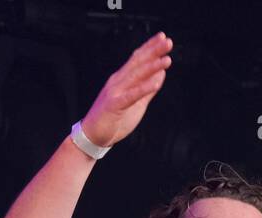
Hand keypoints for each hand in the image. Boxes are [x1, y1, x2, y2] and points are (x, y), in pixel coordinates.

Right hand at [82, 32, 172, 147]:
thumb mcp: (136, 103)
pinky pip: (132, 95)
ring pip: (136, 76)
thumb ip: (148, 89)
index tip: (163, 38)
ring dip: (152, 67)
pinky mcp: (115, 104)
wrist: (93, 135)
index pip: (138, 59)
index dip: (150, 48)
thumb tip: (161, 73)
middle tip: (167, 41)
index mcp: (122, 79)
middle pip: (138, 63)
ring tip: (166, 59)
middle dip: (153, 51)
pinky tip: (156, 82)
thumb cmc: (114, 119)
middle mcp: (118, 81)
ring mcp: (115, 91)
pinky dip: (144, 88)